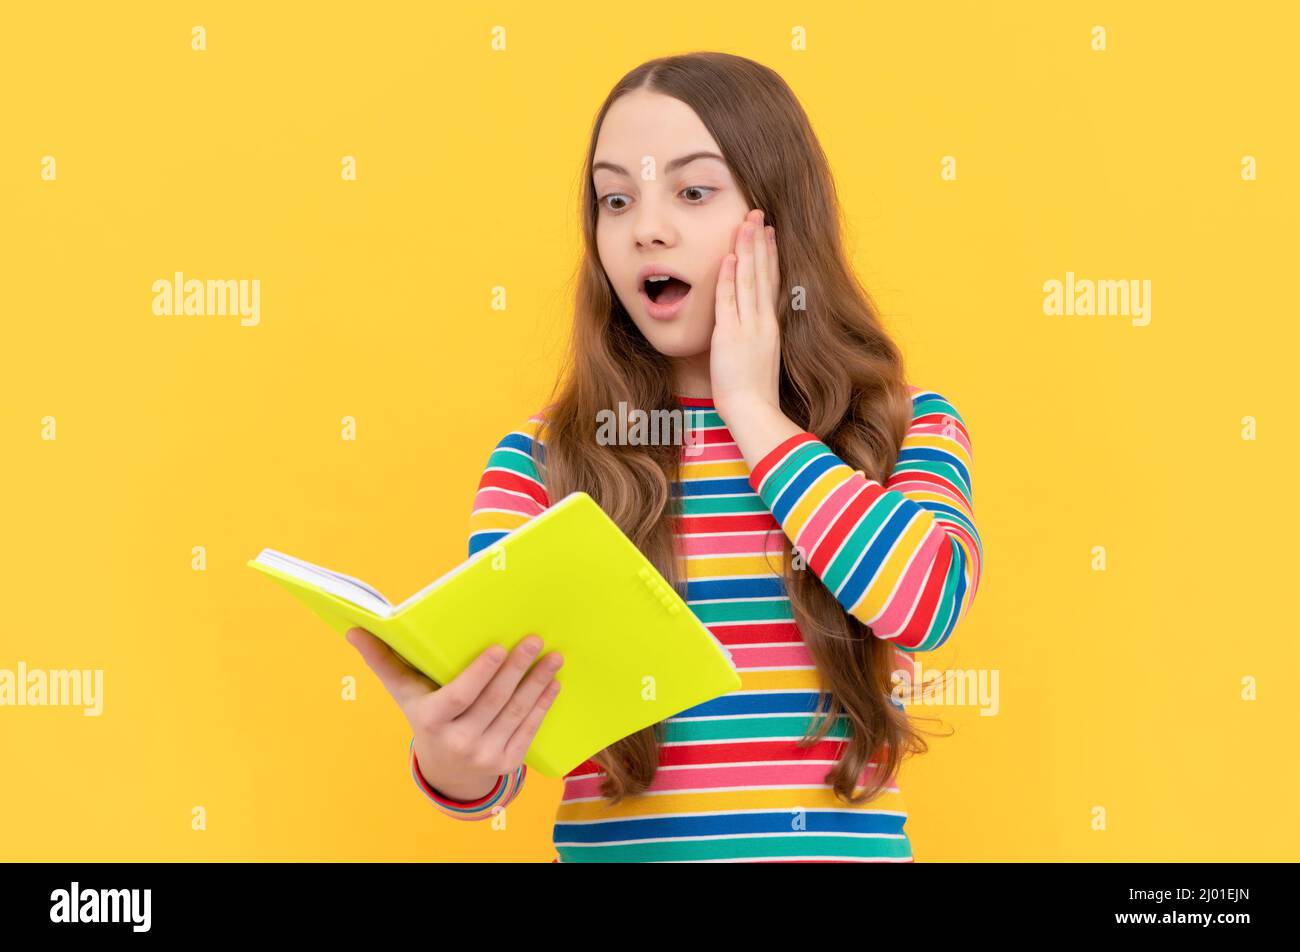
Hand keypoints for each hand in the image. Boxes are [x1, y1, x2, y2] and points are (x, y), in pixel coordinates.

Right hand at [346, 627, 562, 799]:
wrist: (447, 770)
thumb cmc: (426, 715)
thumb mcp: (404, 693)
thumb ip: (383, 661)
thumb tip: (354, 629)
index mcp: (431, 720)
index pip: (460, 695)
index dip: (481, 673)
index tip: (499, 646)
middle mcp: (458, 742)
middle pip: (494, 701)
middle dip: (518, 668)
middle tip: (535, 639)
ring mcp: (485, 755)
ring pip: (516, 713)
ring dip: (538, 682)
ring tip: (553, 657)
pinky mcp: (507, 764)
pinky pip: (529, 729)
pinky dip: (543, 704)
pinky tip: (553, 683)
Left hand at [710, 208, 781, 422]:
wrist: (754, 411)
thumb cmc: (755, 393)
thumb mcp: (761, 359)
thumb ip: (757, 339)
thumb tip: (751, 330)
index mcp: (771, 326)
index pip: (772, 282)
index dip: (770, 255)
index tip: (769, 233)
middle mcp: (763, 321)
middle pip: (763, 273)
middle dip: (759, 242)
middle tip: (758, 214)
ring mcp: (748, 327)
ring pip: (748, 280)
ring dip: (746, 250)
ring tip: (746, 223)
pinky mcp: (731, 336)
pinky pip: (728, 300)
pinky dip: (728, 277)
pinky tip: (728, 256)